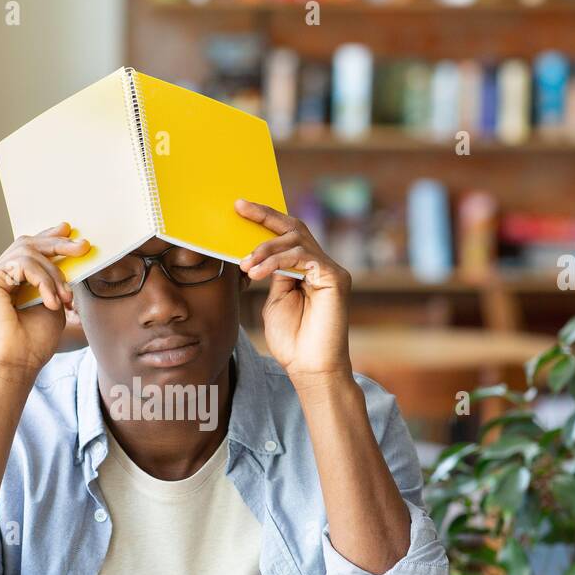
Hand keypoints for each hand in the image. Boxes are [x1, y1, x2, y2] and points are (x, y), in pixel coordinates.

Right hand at [0, 223, 88, 382]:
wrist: (13, 368)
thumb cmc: (32, 347)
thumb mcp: (52, 306)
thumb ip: (55, 283)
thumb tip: (70, 257)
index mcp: (3, 284)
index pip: (24, 252)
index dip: (47, 238)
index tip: (69, 232)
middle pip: (24, 244)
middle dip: (56, 243)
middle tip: (82, 246)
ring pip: (27, 253)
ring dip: (54, 274)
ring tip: (65, 299)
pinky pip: (22, 264)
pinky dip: (43, 281)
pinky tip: (52, 302)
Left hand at [235, 199, 351, 381]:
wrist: (309, 367)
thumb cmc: (292, 340)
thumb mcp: (275, 300)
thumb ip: (273, 275)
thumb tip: (262, 253)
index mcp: (305, 269)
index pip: (286, 235)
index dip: (264, 219)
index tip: (240, 206)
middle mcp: (320, 265)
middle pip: (294, 227)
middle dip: (265, 216)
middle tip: (240, 209)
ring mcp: (329, 270)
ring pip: (296, 240)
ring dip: (266, 249)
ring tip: (248, 265)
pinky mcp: (334, 278)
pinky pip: (303, 256)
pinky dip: (278, 260)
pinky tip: (260, 271)